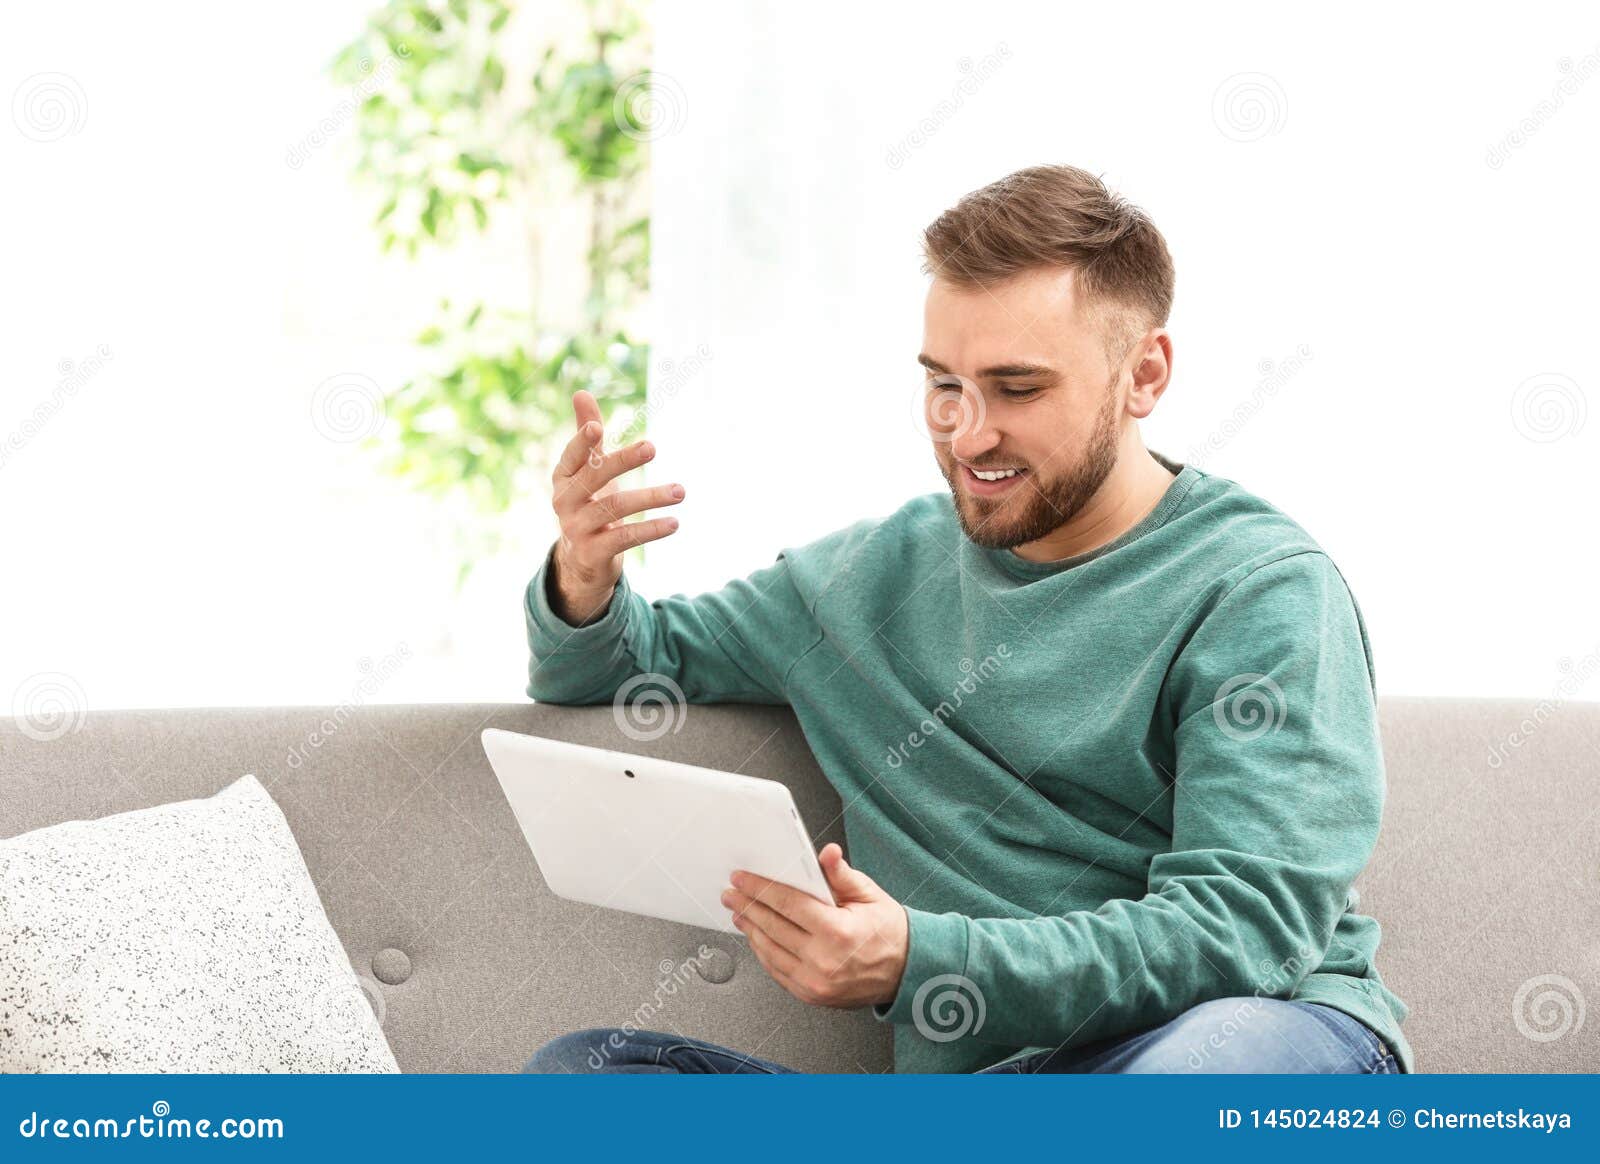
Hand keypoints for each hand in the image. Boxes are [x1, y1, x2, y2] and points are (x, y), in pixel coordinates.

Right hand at [548, 390, 684, 624]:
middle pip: (594, 478)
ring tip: (680, 491)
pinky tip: (674, 523)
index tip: (598, 427)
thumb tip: (581, 392)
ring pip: (614, 508)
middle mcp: (565, 502)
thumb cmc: (587, 502)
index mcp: (563, 477)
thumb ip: (587, 434)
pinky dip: (650, 529)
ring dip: (650, 497)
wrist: (580, 559)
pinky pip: (624, 538)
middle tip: (652, 446)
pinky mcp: (593, 552)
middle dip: (622, 461)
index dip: (582, 442)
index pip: (572, 457)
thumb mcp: (586, 470)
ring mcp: (577, 528)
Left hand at [721, 843, 908, 1009]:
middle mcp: (822, 960)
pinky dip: (763, 953)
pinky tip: (757, 938)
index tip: (742, 879)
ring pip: (769, 951)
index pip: (787, 903)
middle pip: (772, 927)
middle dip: (747, 906)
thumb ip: (842, 875)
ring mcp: (815, 982)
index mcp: (836, 931)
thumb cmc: (890, 932)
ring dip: (750, 930)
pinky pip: (777, 972)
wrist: (907, 971)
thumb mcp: (870, 895)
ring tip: (739, 913)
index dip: (759, 888)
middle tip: (731, 893)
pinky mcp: (812, 995)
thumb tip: (827, 854)